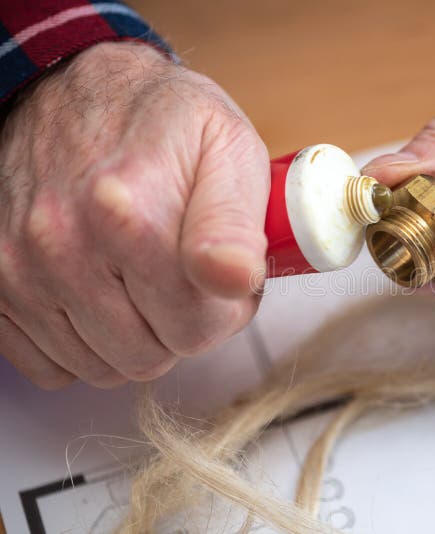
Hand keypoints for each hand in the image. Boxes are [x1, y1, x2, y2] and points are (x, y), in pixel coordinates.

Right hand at [0, 42, 268, 388]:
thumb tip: (234, 279)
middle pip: (149, 356)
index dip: (223, 310)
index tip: (221, 277)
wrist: (72, 92)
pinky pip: (49, 364)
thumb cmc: (162, 122)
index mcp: (130, 213)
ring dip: (134, 334)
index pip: (196, 330)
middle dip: (180, 323)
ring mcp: (19, 268)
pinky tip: (102, 292)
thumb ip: (238, 223)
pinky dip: (84, 343)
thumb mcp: (229, 150)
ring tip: (142, 275)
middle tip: (183, 273)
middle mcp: (62, 244)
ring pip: (102, 367)